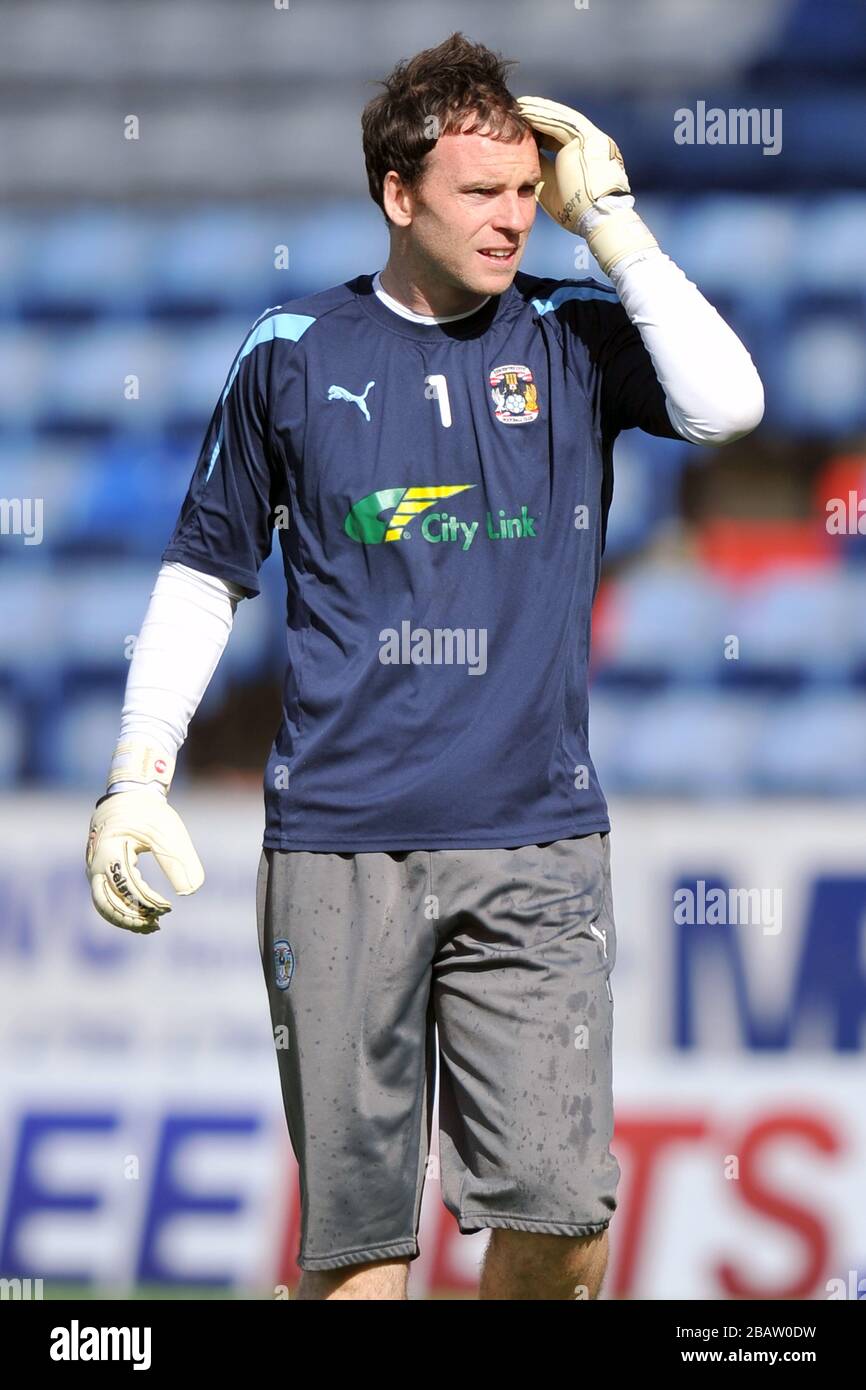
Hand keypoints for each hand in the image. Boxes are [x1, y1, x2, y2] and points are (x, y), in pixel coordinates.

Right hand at [86, 787, 204, 931]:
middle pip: (107, 903)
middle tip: (157, 924)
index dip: (149, 902)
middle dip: (131, 918)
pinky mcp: (102, 872)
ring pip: (104, 904)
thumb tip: (190, 892)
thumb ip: (178, 861)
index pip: (127, 888)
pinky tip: (144, 916)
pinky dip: (122, 910)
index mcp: (110, 852)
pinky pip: (107, 897)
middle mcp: (97, 864)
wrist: (128, 797)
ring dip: (126, 919)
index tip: (169, 907)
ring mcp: (96, 869)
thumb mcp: (166, 833)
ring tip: (153, 926)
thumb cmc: (148, 813)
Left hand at [517, 95, 656, 273]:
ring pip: (559, 118)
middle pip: (558, 124)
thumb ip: (540, 169)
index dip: (538, 132)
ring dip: (537, 111)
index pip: (557, 138)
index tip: (519, 130)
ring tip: (518, 105)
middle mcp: (590, 142)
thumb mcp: (551, 187)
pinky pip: (561, 121)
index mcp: (583, 156)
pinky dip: (542, 115)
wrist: (597, 217)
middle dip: (537, 116)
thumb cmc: (575, 211)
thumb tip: (520, 158)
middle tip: (516, 109)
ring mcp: (591, 138)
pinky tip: (526, 109)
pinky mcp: (588, 137)